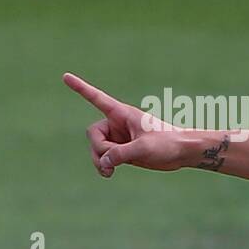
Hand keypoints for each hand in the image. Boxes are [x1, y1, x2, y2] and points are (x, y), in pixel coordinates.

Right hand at [63, 73, 188, 177]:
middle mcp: (118, 124)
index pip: (97, 99)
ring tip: (109, 172)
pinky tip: (109, 173)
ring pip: (97, 148)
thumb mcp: (144, 148)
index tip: (65, 76)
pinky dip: (104, 165)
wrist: (183, 152)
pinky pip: (106, 157)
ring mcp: (120, 138)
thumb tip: (104, 162)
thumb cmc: (168, 143)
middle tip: (114, 159)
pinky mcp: (124, 151)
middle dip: (100, 149)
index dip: (81, 88)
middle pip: (94, 135)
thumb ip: (121, 154)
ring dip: (99, 160)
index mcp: (122, 114)